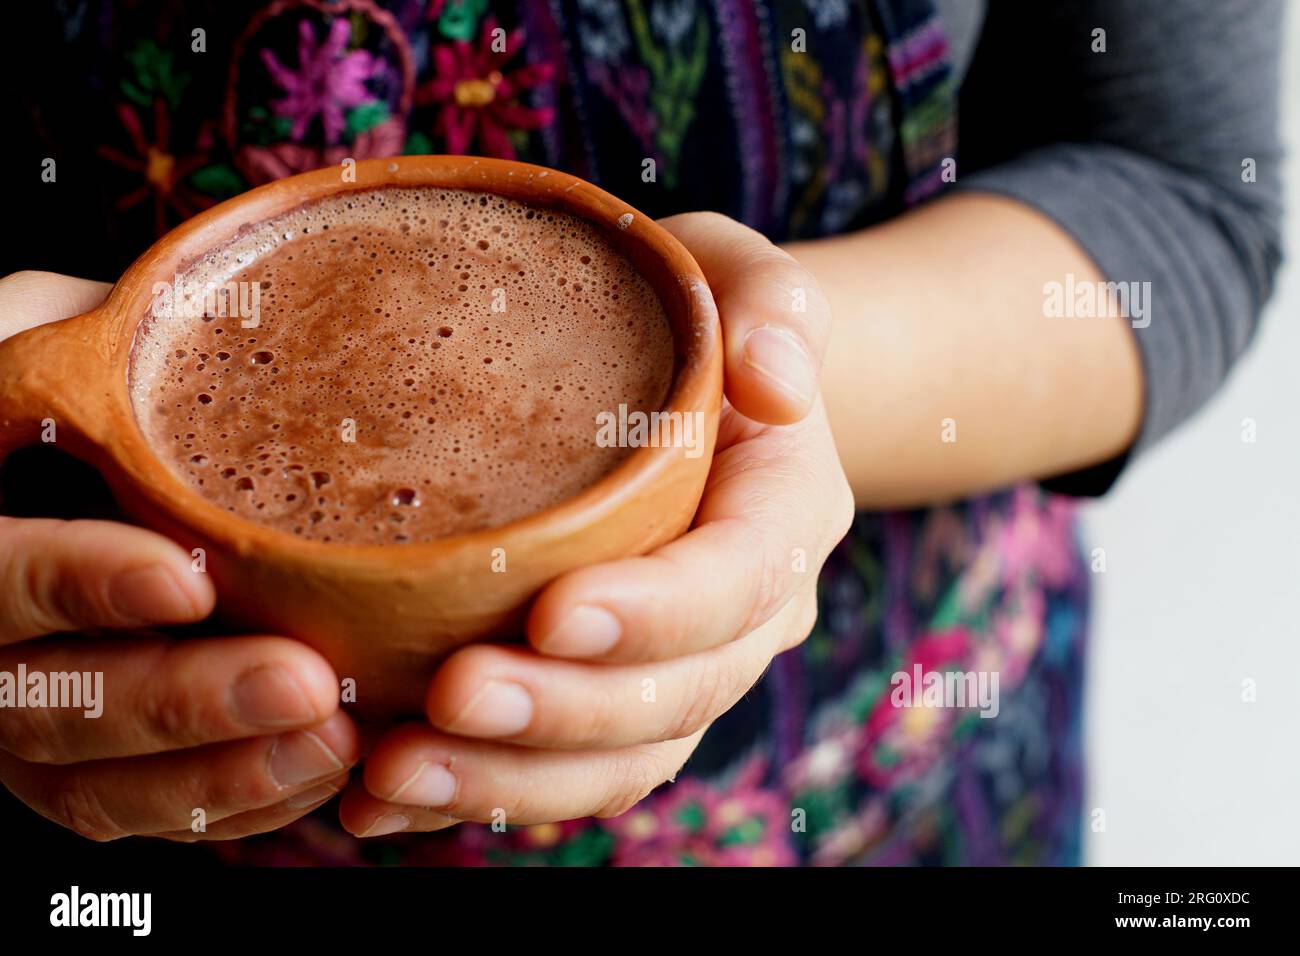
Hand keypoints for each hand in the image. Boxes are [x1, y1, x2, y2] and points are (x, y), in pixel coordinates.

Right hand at [0, 271, 360, 840]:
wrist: (62, 489)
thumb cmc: (58, 399)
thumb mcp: (40, 339)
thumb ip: (78, 337)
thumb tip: (200, 303)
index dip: (76, 583)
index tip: (187, 575)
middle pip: (50, 706)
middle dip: (181, 701)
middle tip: (303, 681)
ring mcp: (29, 728)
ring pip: (101, 785)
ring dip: (225, 771)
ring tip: (336, 738)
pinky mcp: (91, 772)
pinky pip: (152, 815)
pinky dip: (240, 801)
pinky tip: (326, 765)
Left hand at [338, 213, 853, 835]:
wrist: (687, 382)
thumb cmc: (695, 313)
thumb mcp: (736, 275)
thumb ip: (774, 306)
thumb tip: (779, 386)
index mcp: (787, 511)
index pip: (743, 578)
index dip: (660, 612)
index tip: (555, 613)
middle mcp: (749, 611)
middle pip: (679, 694)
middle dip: (566, 712)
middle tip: (447, 697)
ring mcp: (688, 664)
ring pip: (624, 757)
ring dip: (513, 779)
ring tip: (391, 774)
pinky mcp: (621, 695)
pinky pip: (570, 769)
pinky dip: (484, 791)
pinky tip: (380, 796)